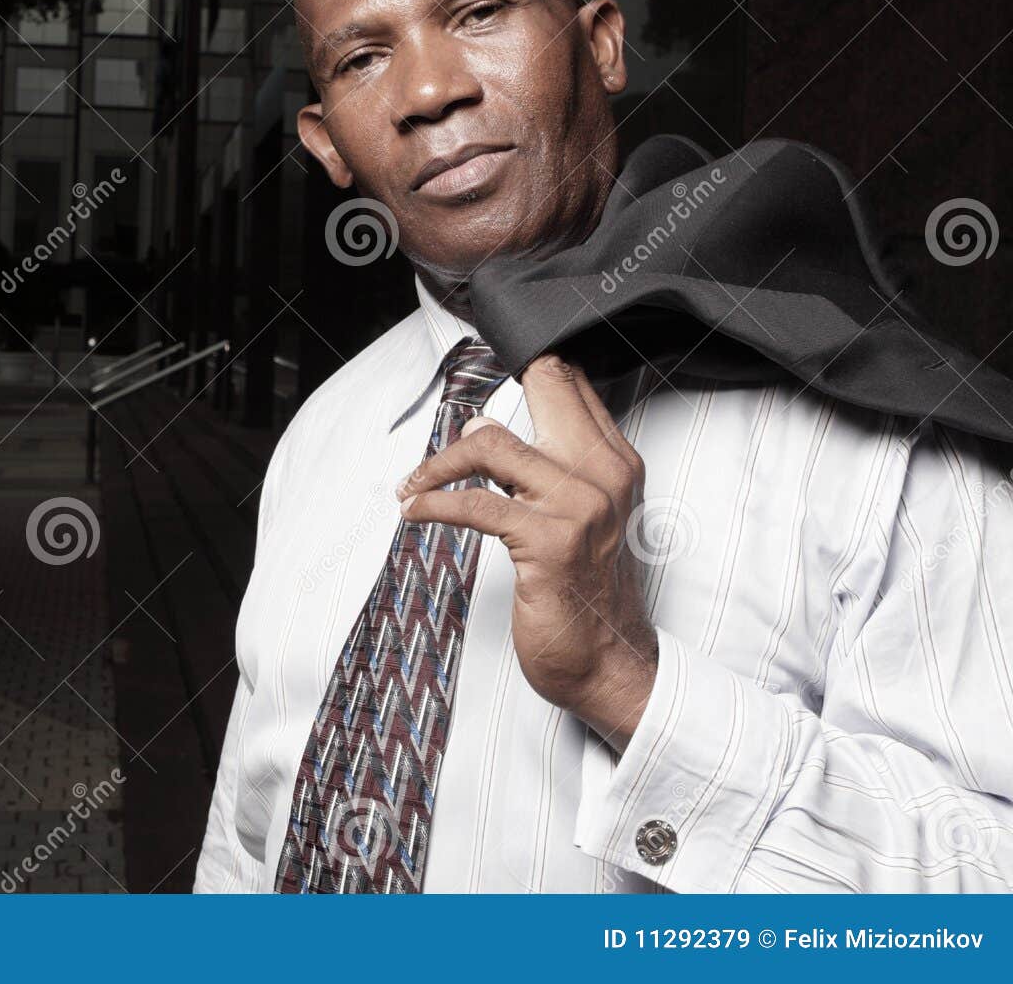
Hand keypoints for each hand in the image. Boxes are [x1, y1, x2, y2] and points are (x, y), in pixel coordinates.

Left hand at [394, 353, 657, 750]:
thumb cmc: (585, 590)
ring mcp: (579, 506)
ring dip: (438, 463)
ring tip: (413, 486)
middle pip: (543, 388)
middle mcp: (603, 474)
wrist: (608, 661)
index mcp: (614, 461)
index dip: (526, 365)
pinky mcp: (549, 542)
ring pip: (492, 444)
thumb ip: (541, 465)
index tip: (478, 381)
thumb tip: (480, 420)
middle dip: (485, 394)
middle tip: (441, 432)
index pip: (572, 382)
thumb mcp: (577, 516)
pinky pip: (474, 503)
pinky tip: (413, 510)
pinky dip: (432, 502)